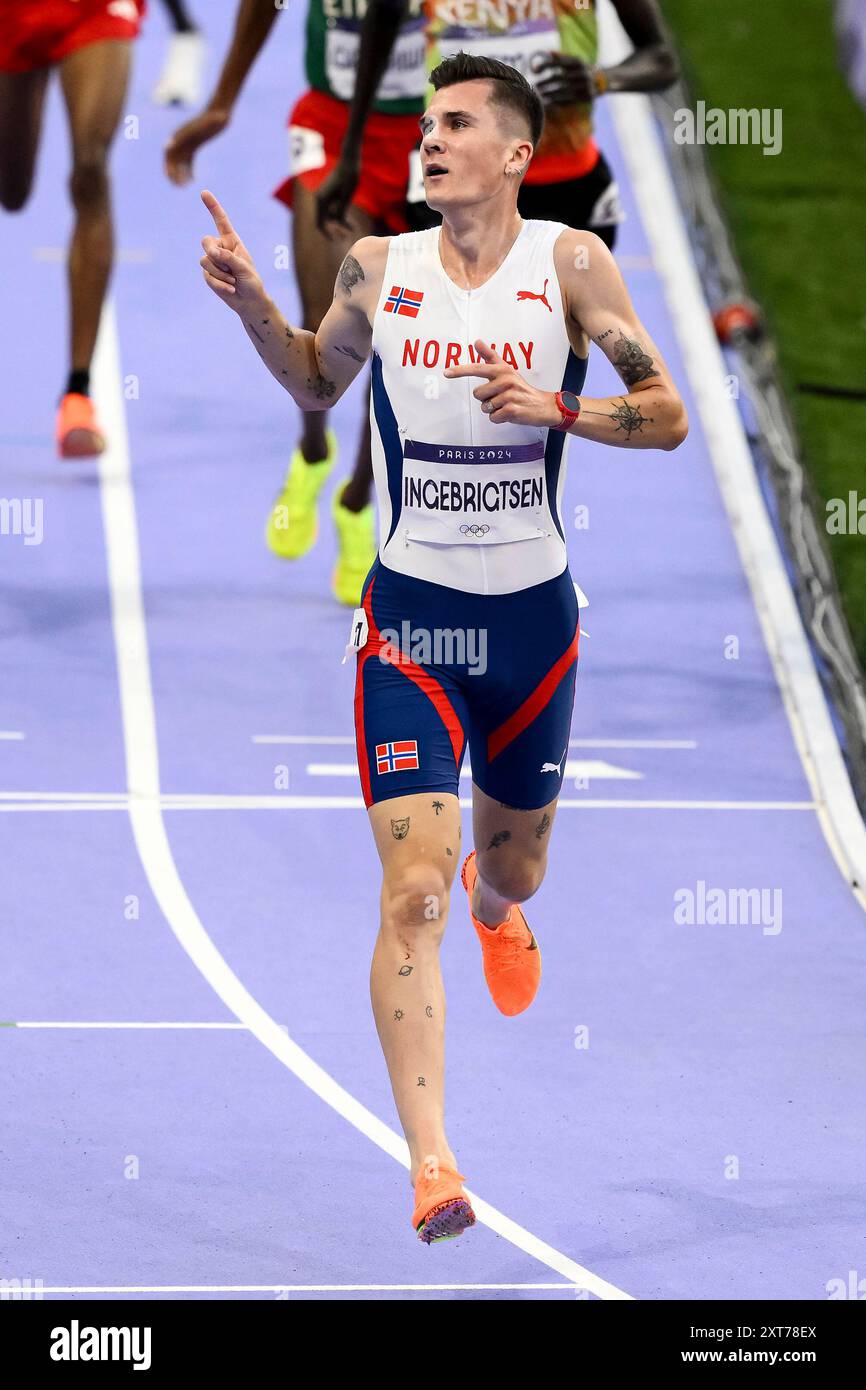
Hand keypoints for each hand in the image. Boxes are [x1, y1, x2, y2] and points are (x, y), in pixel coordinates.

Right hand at [165, 107, 229, 185]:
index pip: (170, 152)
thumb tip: (216, 121)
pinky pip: (188, 160)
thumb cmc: (217, 117)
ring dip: (180, 172)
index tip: (171, 176)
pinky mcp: (193, 146)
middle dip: (173, 172)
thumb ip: (211, 122)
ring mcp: (186, 142)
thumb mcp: (213, 121)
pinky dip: (188, 170)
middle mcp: (181, 138)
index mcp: (182, 134)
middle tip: (178, 186)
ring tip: (184, 185)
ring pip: (180, 161)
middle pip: (173, 158)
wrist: (219, 113)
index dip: (169, 164)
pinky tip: (192, 180)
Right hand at [199, 189, 264, 312]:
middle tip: (229, 268)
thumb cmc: (251, 283)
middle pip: (206, 242)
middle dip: (215, 255)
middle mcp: (220, 248)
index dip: (212, 206)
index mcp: (232, 241)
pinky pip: (207, 276)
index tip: (204, 192)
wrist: (249, 302)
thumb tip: (210, 253)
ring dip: (221, 275)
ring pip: (205, 261)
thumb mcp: (244, 268)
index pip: (220, 220)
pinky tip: (230, 289)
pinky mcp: (208, 274)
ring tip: (234, 281)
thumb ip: (228, 258)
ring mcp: (213, 261)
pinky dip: (220, 285)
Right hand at [315, 156, 360, 236]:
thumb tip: (337, 222)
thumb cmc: (349, 176)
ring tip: (351, 232)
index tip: (334, 241)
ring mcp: (326, 197)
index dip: (326, 233)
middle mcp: (321, 199)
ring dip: (339, 225)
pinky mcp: (333, 196)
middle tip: (344, 239)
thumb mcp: (347, 195)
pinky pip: (335, 211)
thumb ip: (341, 209)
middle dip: (333, 231)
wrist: (350, 160)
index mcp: (321, 199)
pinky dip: (342, 218)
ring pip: (330, 217)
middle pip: (324, 221)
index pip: (319, 222)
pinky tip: (352, 226)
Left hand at [443, 340, 560, 426]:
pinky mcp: (511, 410)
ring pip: (485, 407)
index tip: (446, 372)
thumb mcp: (507, 370)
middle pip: (478, 394)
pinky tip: (509, 413)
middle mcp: (505, 380)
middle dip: (486, 399)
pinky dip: (498, 418)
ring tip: (506, 405)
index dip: (460, 371)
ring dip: (493, 410)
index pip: (478, 369)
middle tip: (501, 398)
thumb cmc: (521, 388)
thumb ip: (490, 357)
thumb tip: (477, 342)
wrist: (542, 405)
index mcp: (502, 370)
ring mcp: (509, 395)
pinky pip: (493, 417)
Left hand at [532, 52, 597, 106]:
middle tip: (535, 86)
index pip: (557, 63)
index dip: (544, 66)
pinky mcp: (585, 96)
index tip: (534, 70)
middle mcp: (581, 73)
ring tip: (539, 95)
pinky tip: (547, 102)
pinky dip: (556, 101)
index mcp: (577, 61)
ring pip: (561, 91)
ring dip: (548, 93)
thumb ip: (560, 57)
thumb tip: (547, 53)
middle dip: (544, 82)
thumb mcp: (573, 61)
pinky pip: (568, 100)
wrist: (600, 81)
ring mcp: (584, 85)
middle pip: (558, 78)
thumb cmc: (580, 70)